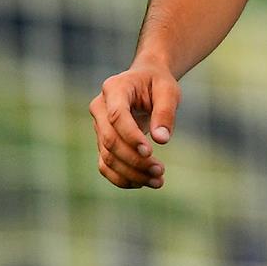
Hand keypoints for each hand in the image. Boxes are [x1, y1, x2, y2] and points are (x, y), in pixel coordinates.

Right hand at [90, 62, 180, 188]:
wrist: (146, 82)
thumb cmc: (157, 83)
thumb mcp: (168, 90)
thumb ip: (165, 112)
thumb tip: (162, 140)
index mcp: (114, 88)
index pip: (116, 116)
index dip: (131, 136)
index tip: (150, 152)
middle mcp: (100, 107)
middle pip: (110, 140)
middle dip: (134, 159)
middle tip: (160, 171)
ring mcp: (98, 126)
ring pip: (107, 157)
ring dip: (131, 173)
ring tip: (158, 181)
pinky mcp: (102, 142)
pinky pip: (105, 165)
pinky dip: (122, 178)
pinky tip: (143, 183)